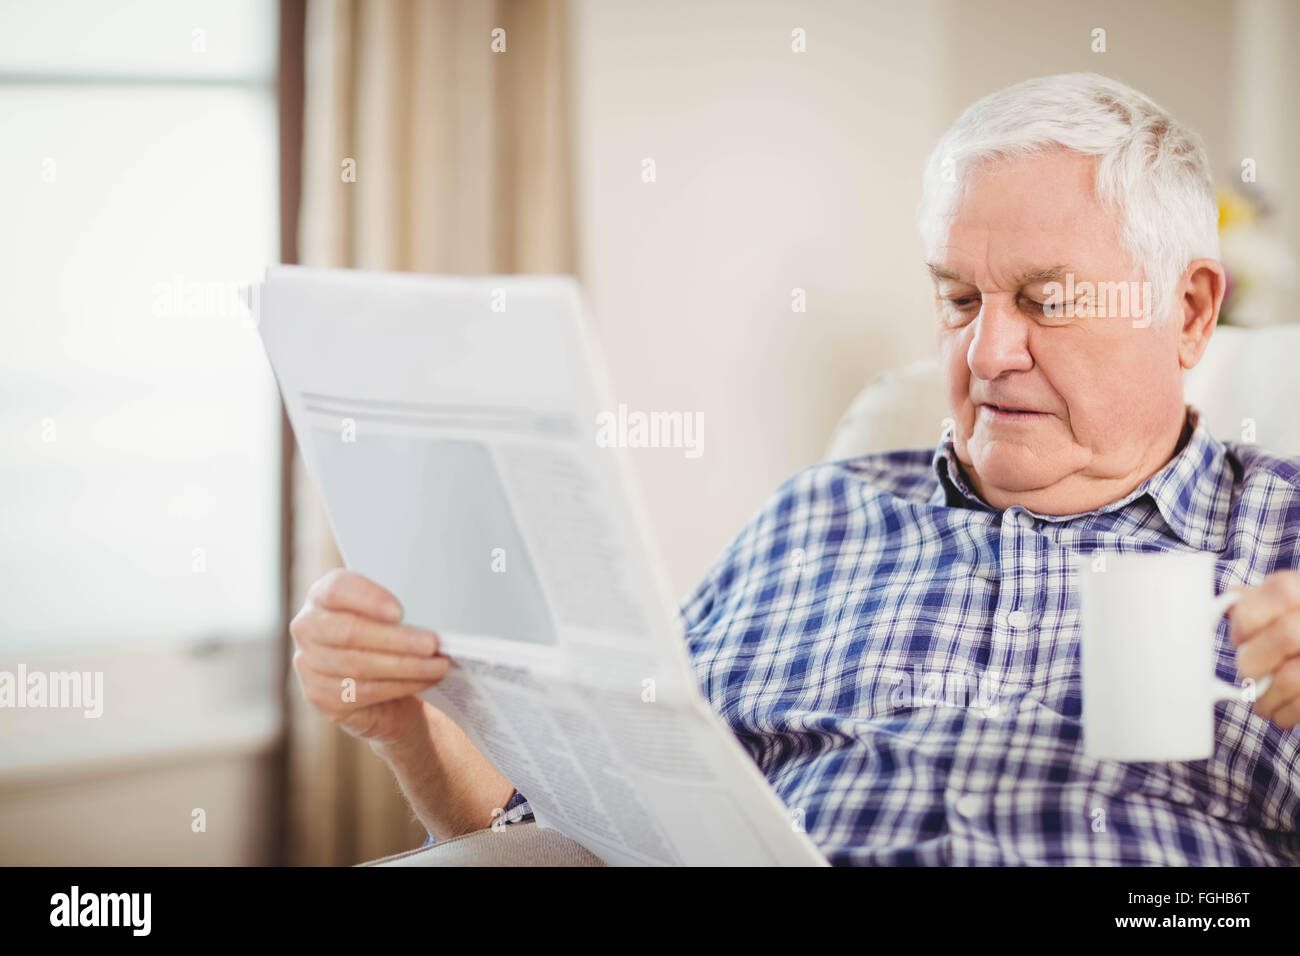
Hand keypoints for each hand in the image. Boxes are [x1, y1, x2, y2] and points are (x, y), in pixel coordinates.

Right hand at [290, 569, 450, 744]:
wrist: (376, 687)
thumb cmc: (384, 640)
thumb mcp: (386, 618)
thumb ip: (395, 613)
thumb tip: (431, 619)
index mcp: (321, 596)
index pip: (337, 590)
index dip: (368, 599)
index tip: (399, 611)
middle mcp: (308, 627)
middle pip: (349, 631)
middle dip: (396, 639)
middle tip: (432, 643)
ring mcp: (309, 664)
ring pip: (360, 665)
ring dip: (406, 666)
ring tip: (438, 664)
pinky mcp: (320, 696)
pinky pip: (364, 691)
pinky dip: (401, 686)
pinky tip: (425, 680)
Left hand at [1230, 569, 1299, 729]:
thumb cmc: (1294, 625)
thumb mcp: (1282, 607)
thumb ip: (1256, 603)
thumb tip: (1219, 606)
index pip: (1281, 591)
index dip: (1250, 617)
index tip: (1237, 638)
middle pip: (1287, 635)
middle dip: (1254, 661)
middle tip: (1246, 674)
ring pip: (1292, 677)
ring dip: (1268, 697)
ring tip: (1260, 704)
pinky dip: (1287, 713)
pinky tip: (1280, 714)